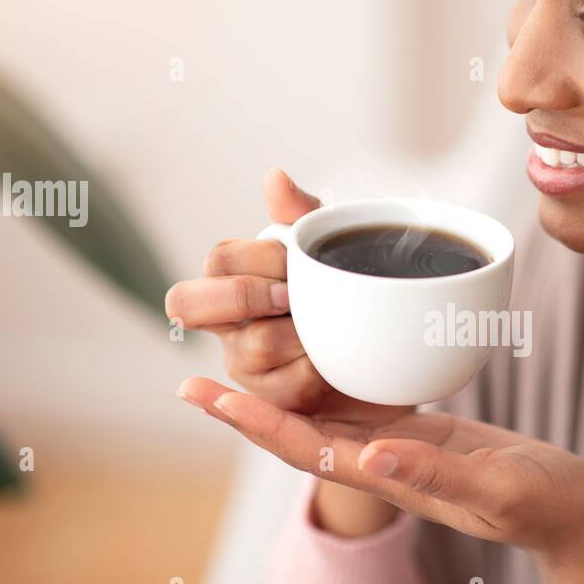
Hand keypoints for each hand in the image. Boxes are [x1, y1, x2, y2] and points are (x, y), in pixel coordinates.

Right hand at [163, 168, 413, 425]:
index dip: (251, 257)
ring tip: (328, 328)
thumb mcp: (334, 252)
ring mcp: (248, 368)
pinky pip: (288, 385)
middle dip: (244, 294)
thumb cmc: (348, 296)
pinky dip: (318, 368)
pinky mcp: (275, 405)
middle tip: (291, 296)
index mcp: (236, 281)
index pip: (217, 259)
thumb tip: (274, 178)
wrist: (396, 354)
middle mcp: (230, 325)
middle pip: (186, 303)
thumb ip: (304, 216)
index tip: (293, 258)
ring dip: (296, 333)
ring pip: (251, 347)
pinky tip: (338, 361)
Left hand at [175, 377, 583, 570]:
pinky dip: (331, 382)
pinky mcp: (424, 433)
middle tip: (189, 381)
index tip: (203, 398)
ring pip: (325, 420)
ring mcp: (403, 450)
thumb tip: (372, 453)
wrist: (574, 517)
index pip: (307, 449)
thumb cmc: (543, 505)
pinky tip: (318, 357)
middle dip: (244, 410)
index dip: (253, 424)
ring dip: (277, 396)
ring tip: (237, 364)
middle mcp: (386, 464)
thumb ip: (437, 472)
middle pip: (300, 435)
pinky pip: (364, 407)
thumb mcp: (494, 487)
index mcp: (393, 477)